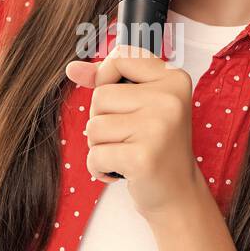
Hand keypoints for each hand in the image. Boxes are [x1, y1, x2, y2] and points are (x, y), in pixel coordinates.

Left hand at [65, 43, 202, 221]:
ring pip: (94, 126)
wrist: (177, 193)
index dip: (106, 77)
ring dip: (100, 145)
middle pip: (101, 95)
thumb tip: (72, 68)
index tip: (119, 100)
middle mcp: (170, 100)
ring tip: (127, 153)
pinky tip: (122, 171)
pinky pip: (95, 154)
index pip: (121, 57)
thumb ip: (106, 81)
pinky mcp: (143, 157)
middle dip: (103, 120)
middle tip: (130, 137)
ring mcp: (158, 128)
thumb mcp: (138, 105)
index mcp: (174, 79)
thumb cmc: (155, 145)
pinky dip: (99, 167)